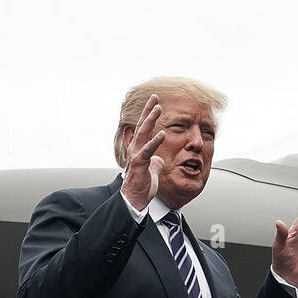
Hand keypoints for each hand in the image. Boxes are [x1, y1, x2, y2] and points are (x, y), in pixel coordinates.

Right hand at [120, 95, 166, 210]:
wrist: (135, 200)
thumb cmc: (141, 188)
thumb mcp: (151, 172)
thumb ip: (155, 163)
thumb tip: (159, 160)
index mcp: (139, 150)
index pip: (145, 129)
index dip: (149, 115)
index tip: (155, 103)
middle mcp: (136, 150)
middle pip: (142, 126)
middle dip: (149, 111)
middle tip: (155, 97)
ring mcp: (137, 156)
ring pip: (143, 133)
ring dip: (151, 119)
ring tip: (157, 108)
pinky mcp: (140, 164)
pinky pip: (148, 150)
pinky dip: (155, 141)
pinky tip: (162, 133)